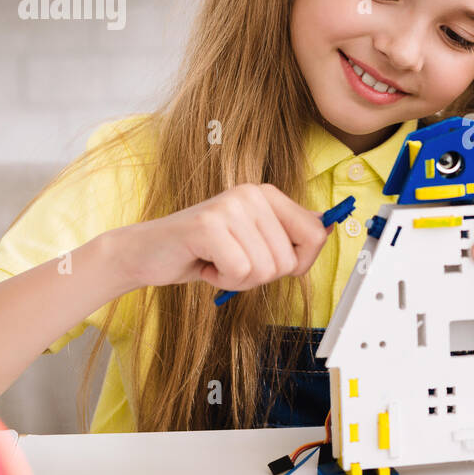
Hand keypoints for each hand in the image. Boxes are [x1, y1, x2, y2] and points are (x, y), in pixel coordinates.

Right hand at [110, 183, 332, 292]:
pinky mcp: (209, 224)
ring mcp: (230, 206)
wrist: (148, 253)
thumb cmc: (203, 251)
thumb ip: (288, 236)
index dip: (300, 262)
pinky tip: (206, 266)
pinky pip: (240, 270)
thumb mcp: (254, 242)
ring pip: (265, 268)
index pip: (316, 233)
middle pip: (290, 260)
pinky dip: (223, 280)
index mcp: (267, 195)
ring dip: (240, 279)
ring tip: (218, 262)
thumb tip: (326, 230)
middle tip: (233, 263)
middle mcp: (251, 194)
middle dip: (261, 276)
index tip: (271, 263)